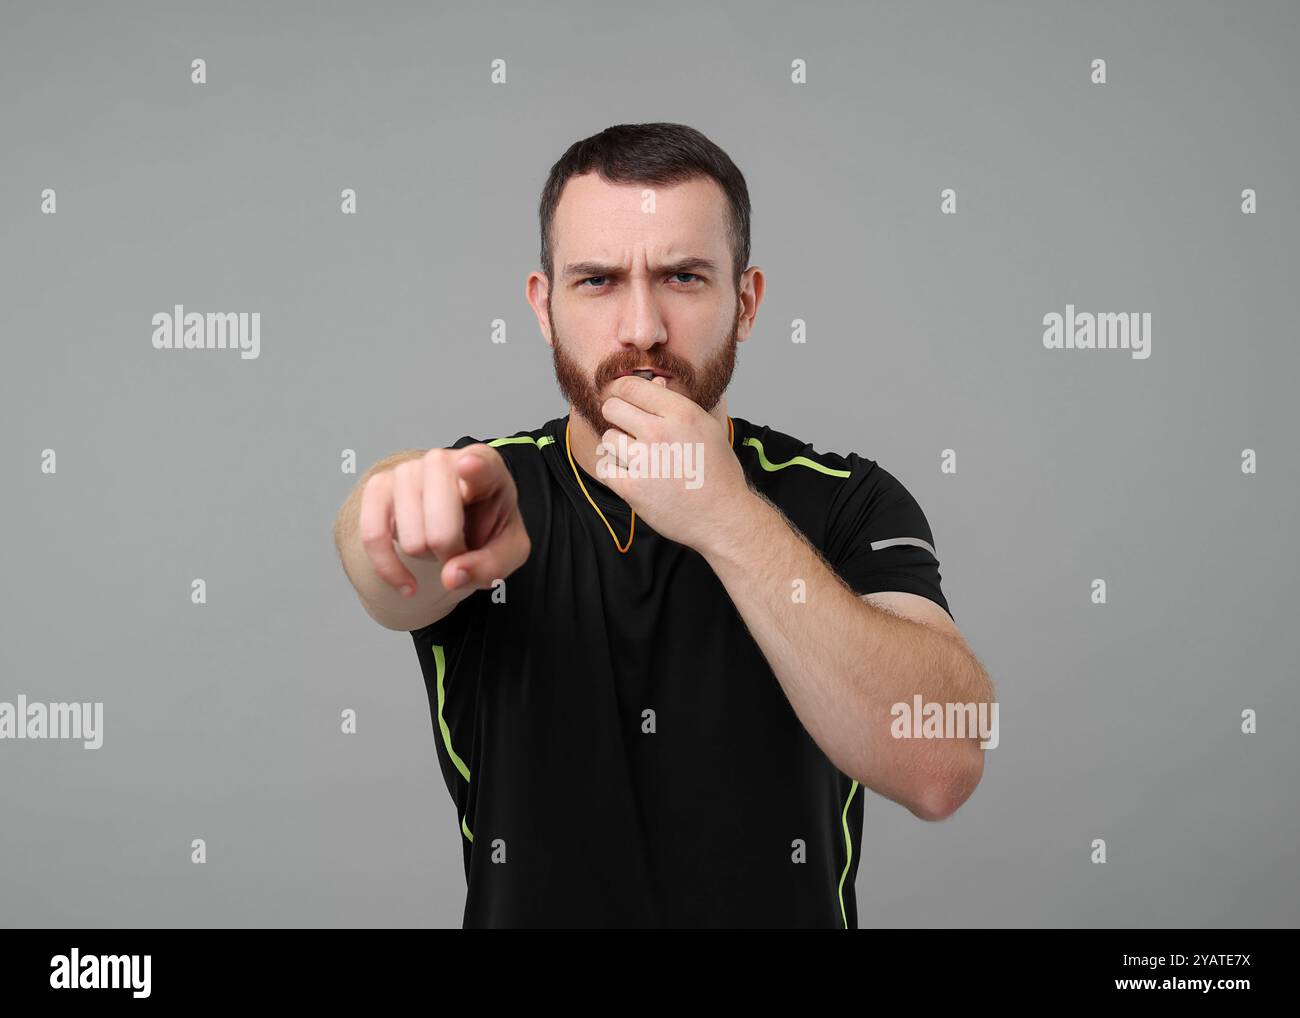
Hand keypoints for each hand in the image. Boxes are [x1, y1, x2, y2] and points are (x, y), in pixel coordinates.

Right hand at [359, 445, 530, 595]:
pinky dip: (388, 568)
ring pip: (408, 537)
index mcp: (487, 467)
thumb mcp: (509, 550)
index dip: (475, 467)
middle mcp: (443, 460)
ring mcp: (407, 470)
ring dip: (425, 557)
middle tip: (460, 549)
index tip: (469, 466)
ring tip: (439, 546)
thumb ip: (492, 565)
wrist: (460, 519)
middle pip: (440, 527)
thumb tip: (451, 576)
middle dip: (450, 553)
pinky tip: (407, 585)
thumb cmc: (487, 527)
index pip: (481, 463)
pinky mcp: (379, 487)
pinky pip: (372, 536)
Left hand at [598, 375, 751, 552]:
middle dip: (617, 416)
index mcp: (681, 413)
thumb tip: (655, 381)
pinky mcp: (632, 488)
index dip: (623, 392)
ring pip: (607, 438)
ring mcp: (644, 461)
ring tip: (637, 457)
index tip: (625, 401)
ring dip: (618, 447)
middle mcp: (660, 433)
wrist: (723, 516)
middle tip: (628, 430)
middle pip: (612, 408)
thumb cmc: (717, 472)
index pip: (631, 386)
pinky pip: (605, 467)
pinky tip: (632, 475)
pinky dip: (615, 471)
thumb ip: (676, 404)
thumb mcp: (706, 428)